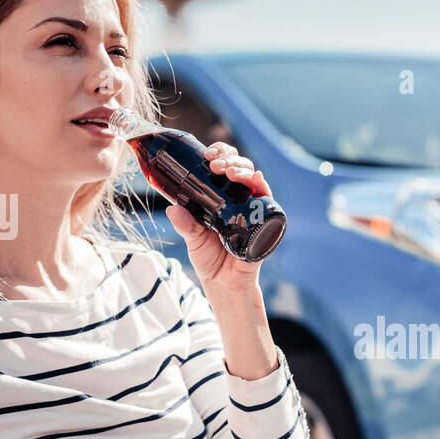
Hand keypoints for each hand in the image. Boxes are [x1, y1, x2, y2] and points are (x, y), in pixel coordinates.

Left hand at [165, 141, 273, 292]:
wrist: (224, 284)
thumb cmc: (209, 258)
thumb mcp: (192, 237)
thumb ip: (184, 223)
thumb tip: (171, 208)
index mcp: (222, 196)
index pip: (224, 166)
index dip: (219, 154)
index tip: (207, 154)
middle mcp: (240, 199)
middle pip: (240, 168)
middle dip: (229, 159)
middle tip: (213, 163)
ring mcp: (253, 209)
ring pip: (253, 179)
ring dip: (242, 170)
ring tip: (227, 171)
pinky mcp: (264, 222)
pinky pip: (268, 202)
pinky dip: (263, 188)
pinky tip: (257, 179)